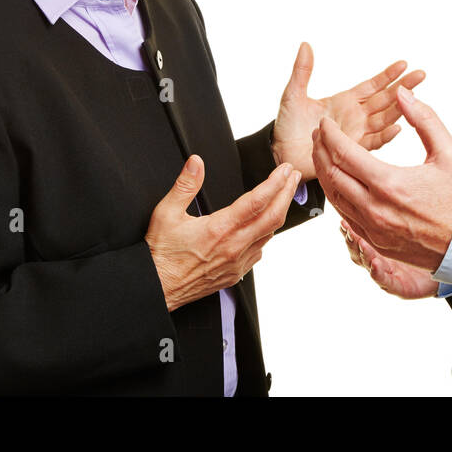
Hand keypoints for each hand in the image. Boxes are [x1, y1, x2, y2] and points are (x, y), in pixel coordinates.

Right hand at [145, 154, 300, 311]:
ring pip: (269, 235)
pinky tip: (264, 225)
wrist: (158, 288)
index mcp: (219, 229)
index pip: (257, 201)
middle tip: (293, 177)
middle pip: (273, 217)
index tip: (284, 170)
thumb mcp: (166, 213)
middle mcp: (233, 247)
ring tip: (283, 195)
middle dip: (287, 193)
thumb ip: (185, 185)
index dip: (275, 182)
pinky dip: (266, 234)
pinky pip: (259, 251)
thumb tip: (196, 163)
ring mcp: (237, 262)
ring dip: (279, 212)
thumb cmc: (161, 254)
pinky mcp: (236, 273)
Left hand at [272, 42, 425, 181]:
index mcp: (344, 101)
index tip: (404, 63)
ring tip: (412, 97)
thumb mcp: (293, 95)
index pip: (372, 85)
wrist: (281, 155)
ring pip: (383, 119)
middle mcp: (355, 117)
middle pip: (385, 99)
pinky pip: (372, 143)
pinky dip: (385, 136)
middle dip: (402, 87)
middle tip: (421, 75)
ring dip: (398, 108)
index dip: (388, 75)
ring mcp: (356, 134)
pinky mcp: (353, 151)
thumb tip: (306, 45)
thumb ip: (302, 72)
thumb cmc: (287, 126)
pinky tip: (397, 126)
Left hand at [313, 86, 451, 270]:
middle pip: (332, 174)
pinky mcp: (374, 240)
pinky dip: (337, 195)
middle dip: (320, 150)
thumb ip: (424, 119)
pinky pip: (345, 215)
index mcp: (390, 184)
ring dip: (324, 172)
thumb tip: (404, 94)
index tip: (326, 123)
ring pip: (334, 197)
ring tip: (323, 154)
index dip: (330, 135)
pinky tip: (338, 181)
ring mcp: (373, 228)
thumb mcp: (448, 152)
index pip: (344, 154)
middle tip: (318, 134)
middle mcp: (375, 209)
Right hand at [340, 220, 437, 299]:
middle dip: (352, 240)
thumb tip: (384, 196)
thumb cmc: (423, 251)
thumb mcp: (408, 229)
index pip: (359, 237)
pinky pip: (386, 282)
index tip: (343, 220)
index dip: (349, 230)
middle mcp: (379, 261)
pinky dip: (378, 274)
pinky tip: (374, 265)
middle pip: (358, 252)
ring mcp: (387, 274)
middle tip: (348, 229)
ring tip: (360, 243)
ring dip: (363, 254)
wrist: (440, 273)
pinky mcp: (398, 287)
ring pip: (369, 265)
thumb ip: (392, 216)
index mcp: (379, 247)